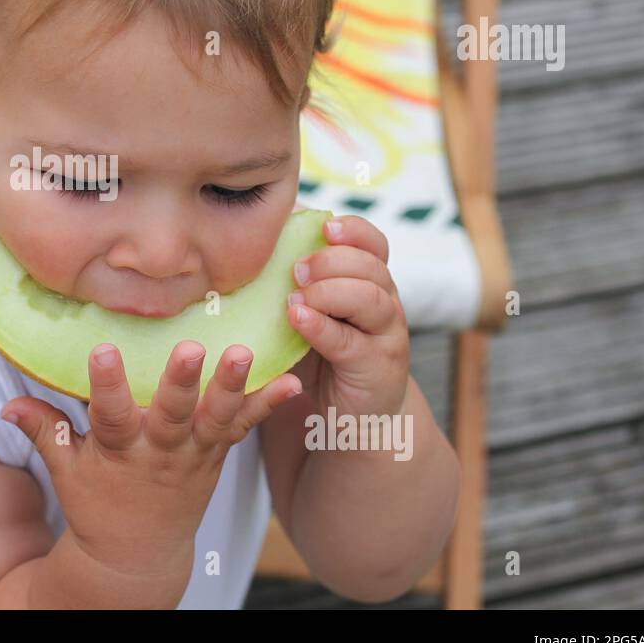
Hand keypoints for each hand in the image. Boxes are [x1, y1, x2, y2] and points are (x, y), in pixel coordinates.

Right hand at [0, 341, 300, 578]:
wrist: (137, 555)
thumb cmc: (96, 502)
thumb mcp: (65, 469)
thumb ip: (43, 429)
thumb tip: (5, 405)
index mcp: (118, 452)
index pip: (109, 415)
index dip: (106, 384)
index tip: (102, 349)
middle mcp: (158, 452)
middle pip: (170, 415)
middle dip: (179, 383)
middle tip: (190, 350)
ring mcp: (193, 454)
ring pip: (214, 419)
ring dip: (231, 386)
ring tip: (244, 353)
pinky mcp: (217, 454)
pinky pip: (245, 428)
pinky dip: (268, 405)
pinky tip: (292, 381)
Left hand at [282, 215, 409, 417]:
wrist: (357, 417)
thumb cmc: (325, 356)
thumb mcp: (313, 313)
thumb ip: (297, 283)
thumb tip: (257, 242)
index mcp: (371, 282)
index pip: (374, 243)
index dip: (353, 230)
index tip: (323, 225)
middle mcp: (386, 303)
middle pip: (371, 266)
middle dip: (331, 260)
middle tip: (296, 269)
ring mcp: (386, 336)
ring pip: (371, 299)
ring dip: (329, 291)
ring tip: (294, 297)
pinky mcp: (376, 368)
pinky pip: (351, 341)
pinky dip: (322, 327)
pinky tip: (298, 319)